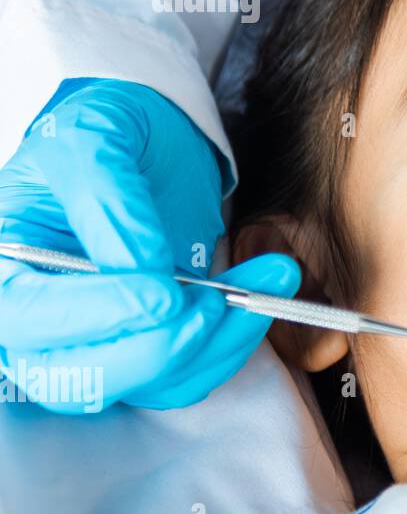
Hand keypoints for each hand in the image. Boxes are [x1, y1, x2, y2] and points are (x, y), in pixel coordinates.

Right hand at [0, 78, 298, 410]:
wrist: (151, 137)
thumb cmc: (105, 131)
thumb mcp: (93, 139)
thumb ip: (108, 201)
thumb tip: (142, 268)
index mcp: (6, 268)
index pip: (29, 319)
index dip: (97, 315)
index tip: (165, 294)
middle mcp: (39, 320)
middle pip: (85, 377)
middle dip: (163, 348)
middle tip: (218, 302)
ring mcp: (97, 340)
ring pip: (149, 382)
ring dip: (218, 341)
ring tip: (273, 279)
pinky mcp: (149, 344)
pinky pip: (188, 374)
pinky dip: (233, 342)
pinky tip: (265, 293)